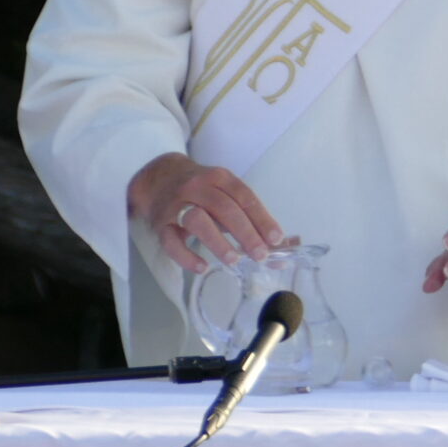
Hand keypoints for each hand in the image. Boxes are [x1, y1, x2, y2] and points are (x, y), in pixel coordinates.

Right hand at [130, 153, 284, 274]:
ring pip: (197, 220)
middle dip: (245, 233)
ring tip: (234, 261)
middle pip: (224, 208)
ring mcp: (176, 205)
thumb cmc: (203, 192)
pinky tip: (203, 267)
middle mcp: (198, 187)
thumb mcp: (226, 194)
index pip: (244, 197)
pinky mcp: (160, 223)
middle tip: (260, 255)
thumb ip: (252, 217)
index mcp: (220, 178)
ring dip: (218, 241)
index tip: (277, 238)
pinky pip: (171, 241)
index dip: (262, 218)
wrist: (159, 178)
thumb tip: (288, 244)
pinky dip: (186, 256)